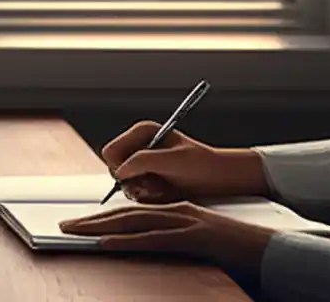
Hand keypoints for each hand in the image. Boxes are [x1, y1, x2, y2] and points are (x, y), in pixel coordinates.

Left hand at [58, 201, 275, 273]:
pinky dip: (127, 241)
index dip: (103, 217)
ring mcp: (185, 223)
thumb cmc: (237, 249)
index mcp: (176, 211)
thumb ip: (174, 239)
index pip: (131, 212)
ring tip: (74, 231)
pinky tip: (107, 244)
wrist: (272, 249)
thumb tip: (148, 245)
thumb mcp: (199, 240)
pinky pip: (153, 240)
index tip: (79, 223)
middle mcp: (176, 212)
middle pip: (125, 214)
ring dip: (99, 227)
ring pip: (133, 223)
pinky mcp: (193, 238)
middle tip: (63, 225)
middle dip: (91, 220)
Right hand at [102, 121, 269, 202]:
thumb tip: (119, 172)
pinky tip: (165, 193)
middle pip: (114, 170)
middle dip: (133, 181)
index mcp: (142, 132)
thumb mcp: (173, 160)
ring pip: (124, 185)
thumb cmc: (202, 165)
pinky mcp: (147, 180)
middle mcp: (139, 147)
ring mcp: (142, 165)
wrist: (219, 180)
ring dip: (143, 191)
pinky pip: (135, 194)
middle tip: (154, 183)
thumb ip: (142, 161)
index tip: (139, 174)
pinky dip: (149, 198)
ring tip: (163, 188)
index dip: (120, 166)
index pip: (111, 152)